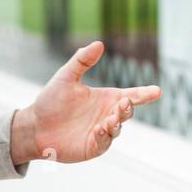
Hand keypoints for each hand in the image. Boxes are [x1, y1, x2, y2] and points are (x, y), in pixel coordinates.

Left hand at [24, 40, 160, 163]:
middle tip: (123, 102)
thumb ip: (82, 60)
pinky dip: (104, 137)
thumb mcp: (66, 77)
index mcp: (106, 98)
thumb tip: (99, 43)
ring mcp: (101, 132)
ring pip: (117, 128)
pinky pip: (104, 143)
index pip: (131, 95)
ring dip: (116, 123)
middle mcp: (107, 115)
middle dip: (128, 108)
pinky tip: (98, 130)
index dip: (145, 94)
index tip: (157, 91)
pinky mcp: (93, 147)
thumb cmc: (51, 101)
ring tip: (109, 119)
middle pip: (127, 112)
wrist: (34, 126)